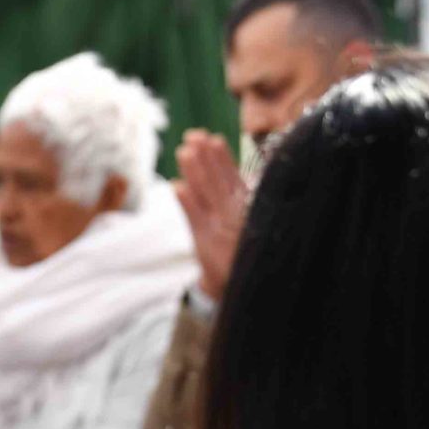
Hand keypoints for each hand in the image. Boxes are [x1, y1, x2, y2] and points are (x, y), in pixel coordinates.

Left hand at [173, 130, 250, 301]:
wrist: (245, 293)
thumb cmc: (244, 255)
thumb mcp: (252, 227)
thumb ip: (245, 202)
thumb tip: (239, 176)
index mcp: (247, 213)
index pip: (233, 180)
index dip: (222, 159)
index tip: (212, 139)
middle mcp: (234, 219)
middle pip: (218, 183)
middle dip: (205, 159)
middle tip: (194, 135)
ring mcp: (219, 231)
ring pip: (207, 196)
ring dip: (195, 173)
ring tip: (184, 150)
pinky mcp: (205, 245)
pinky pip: (195, 220)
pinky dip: (187, 203)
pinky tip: (176, 186)